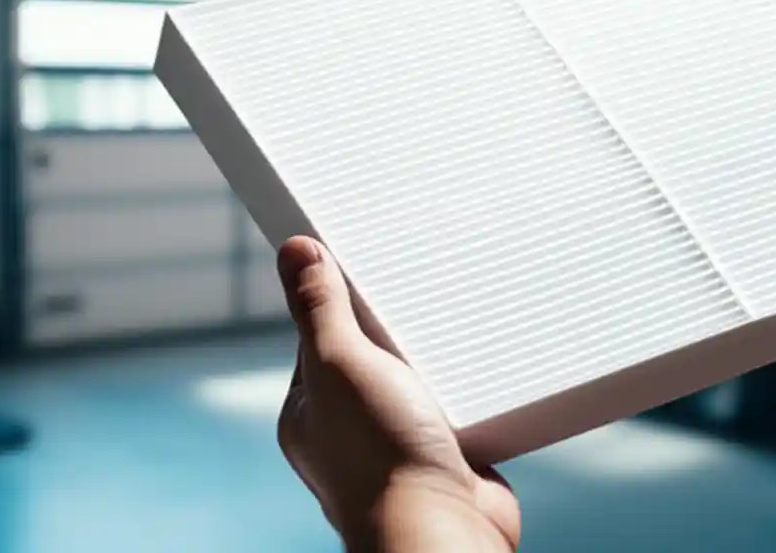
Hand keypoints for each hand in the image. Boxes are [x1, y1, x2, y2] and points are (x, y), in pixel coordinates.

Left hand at [275, 236, 519, 551]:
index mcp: (312, 411)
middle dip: (399, 329)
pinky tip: (482, 369)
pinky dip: (472, 390)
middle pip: (375, 354)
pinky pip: (461, 406)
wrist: (444, 531)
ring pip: (422, 379)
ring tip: (456, 325)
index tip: (366, 263)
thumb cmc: (382, 457)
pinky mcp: (449, 456)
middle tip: (421, 291)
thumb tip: (292, 250)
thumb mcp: (340, 363)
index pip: (321, 335)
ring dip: (440, 360)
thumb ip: (319, 308)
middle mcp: (352, 430)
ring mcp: (401, 444)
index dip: (340, 297)